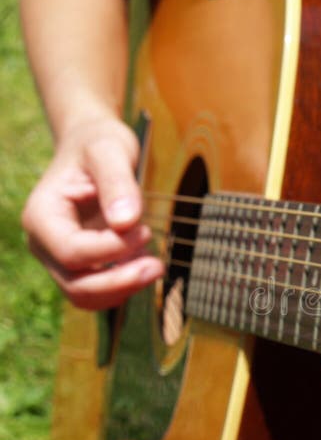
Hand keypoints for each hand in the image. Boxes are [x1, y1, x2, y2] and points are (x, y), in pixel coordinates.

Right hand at [22, 115, 162, 309]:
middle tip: (158, 265)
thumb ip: (118, 183)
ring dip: (123, 289)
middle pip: (75, 284)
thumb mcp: (110, 149)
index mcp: (42, 215)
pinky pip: (99, 291)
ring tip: (156, 266)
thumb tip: (126, 222)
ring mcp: (61, 257)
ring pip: (85, 296)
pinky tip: (146, 263)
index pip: (71, 250)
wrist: (93, 146)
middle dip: (118, 282)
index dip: (110, 250)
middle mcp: (45, 242)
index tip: (145, 229)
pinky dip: (124, 286)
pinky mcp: (82, 264)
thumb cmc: (99, 144)